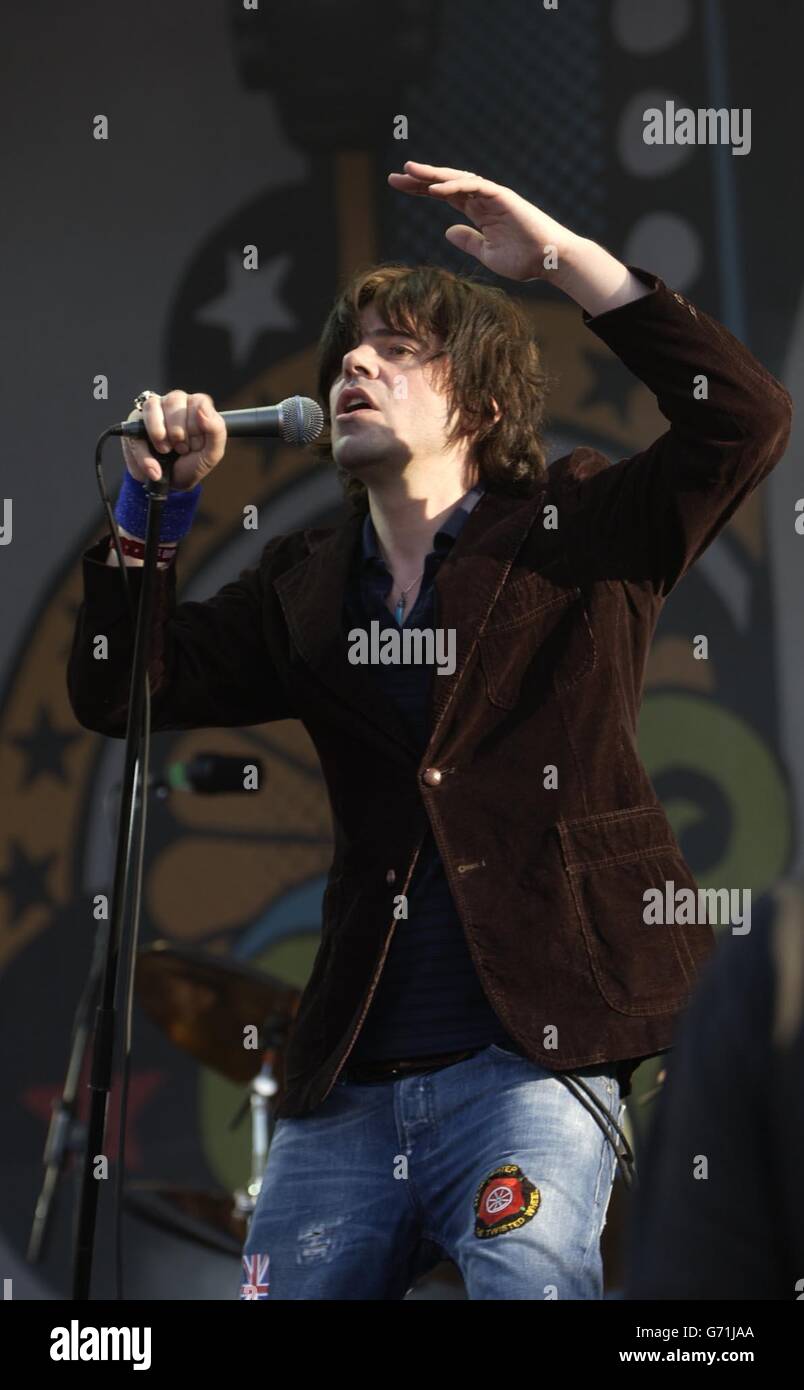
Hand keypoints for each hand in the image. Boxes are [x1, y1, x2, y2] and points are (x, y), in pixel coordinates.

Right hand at [122, 390, 226, 491]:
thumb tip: (203, 408)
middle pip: (175, 400)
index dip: (197, 426)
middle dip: (179, 433)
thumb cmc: (190, 465)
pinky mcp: (134, 422)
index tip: (196, 445)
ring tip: (166, 451)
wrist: (168, 485)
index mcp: (197, 407)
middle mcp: (175, 402)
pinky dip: (145, 451)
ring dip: (160, 436)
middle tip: (181, 450)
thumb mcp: (211, 454)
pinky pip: (136, 425)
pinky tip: (155, 465)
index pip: (198, 401)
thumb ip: (216, 430)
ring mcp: (153, 409)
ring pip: (153, 406)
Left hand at [387, 161, 575, 282]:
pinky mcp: (503, 197)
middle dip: (419, 179)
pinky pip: (474, 188)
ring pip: (457, 180)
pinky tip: (433, 189)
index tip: (398, 186)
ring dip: (432, 176)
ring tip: (408, 172)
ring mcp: (493, 196)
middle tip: (394, 176)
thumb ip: (468, 241)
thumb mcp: (487, 254)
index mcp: (479, 212)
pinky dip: (453, 187)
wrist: (551, 261)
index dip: (421, 190)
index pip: (445, 196)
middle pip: (446, 184)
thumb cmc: (525, 260)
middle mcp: (483, 199)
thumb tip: (447, 231)